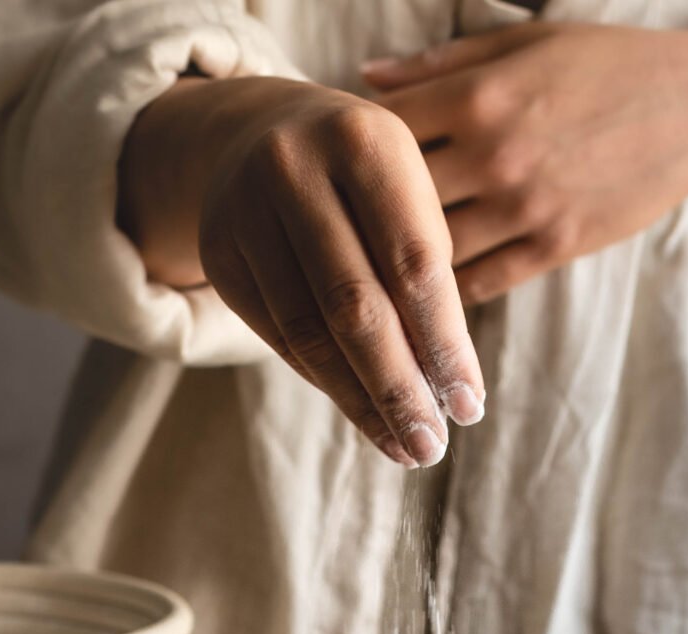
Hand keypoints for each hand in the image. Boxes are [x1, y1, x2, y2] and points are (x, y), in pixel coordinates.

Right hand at [120, 76, 485, 465]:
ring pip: (308, 332)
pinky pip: (278, 337)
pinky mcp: (218, 252)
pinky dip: (326, 383)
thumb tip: (448, 390)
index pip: (413, 265)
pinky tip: (363, 416)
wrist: (262, 133)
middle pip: (354, 305)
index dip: (443, 344)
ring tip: (401, 446)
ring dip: (360, 401)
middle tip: (430, 446)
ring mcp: (246, 210)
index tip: (469, 406)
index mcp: (364, 142)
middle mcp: (295, 168)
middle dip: (398, 387)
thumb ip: (426, 280)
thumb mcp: (406, 199)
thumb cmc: (363, 181)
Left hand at [362, 23, 687, 304]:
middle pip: (395, 200)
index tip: (336, 164)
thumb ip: (440, 63)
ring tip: (375, 272)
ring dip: (401, 265)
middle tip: (339, 233)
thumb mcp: (524, 44)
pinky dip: (448, 292)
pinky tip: (427, 293)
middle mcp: (494, 153)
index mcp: (479, 94)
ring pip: (432, 251)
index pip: (383, 131)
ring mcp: (523, 206)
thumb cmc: (607, 64)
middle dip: (363, 216)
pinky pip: (480, 283)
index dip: (350, 150)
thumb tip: (365, 79)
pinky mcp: (552, 246)